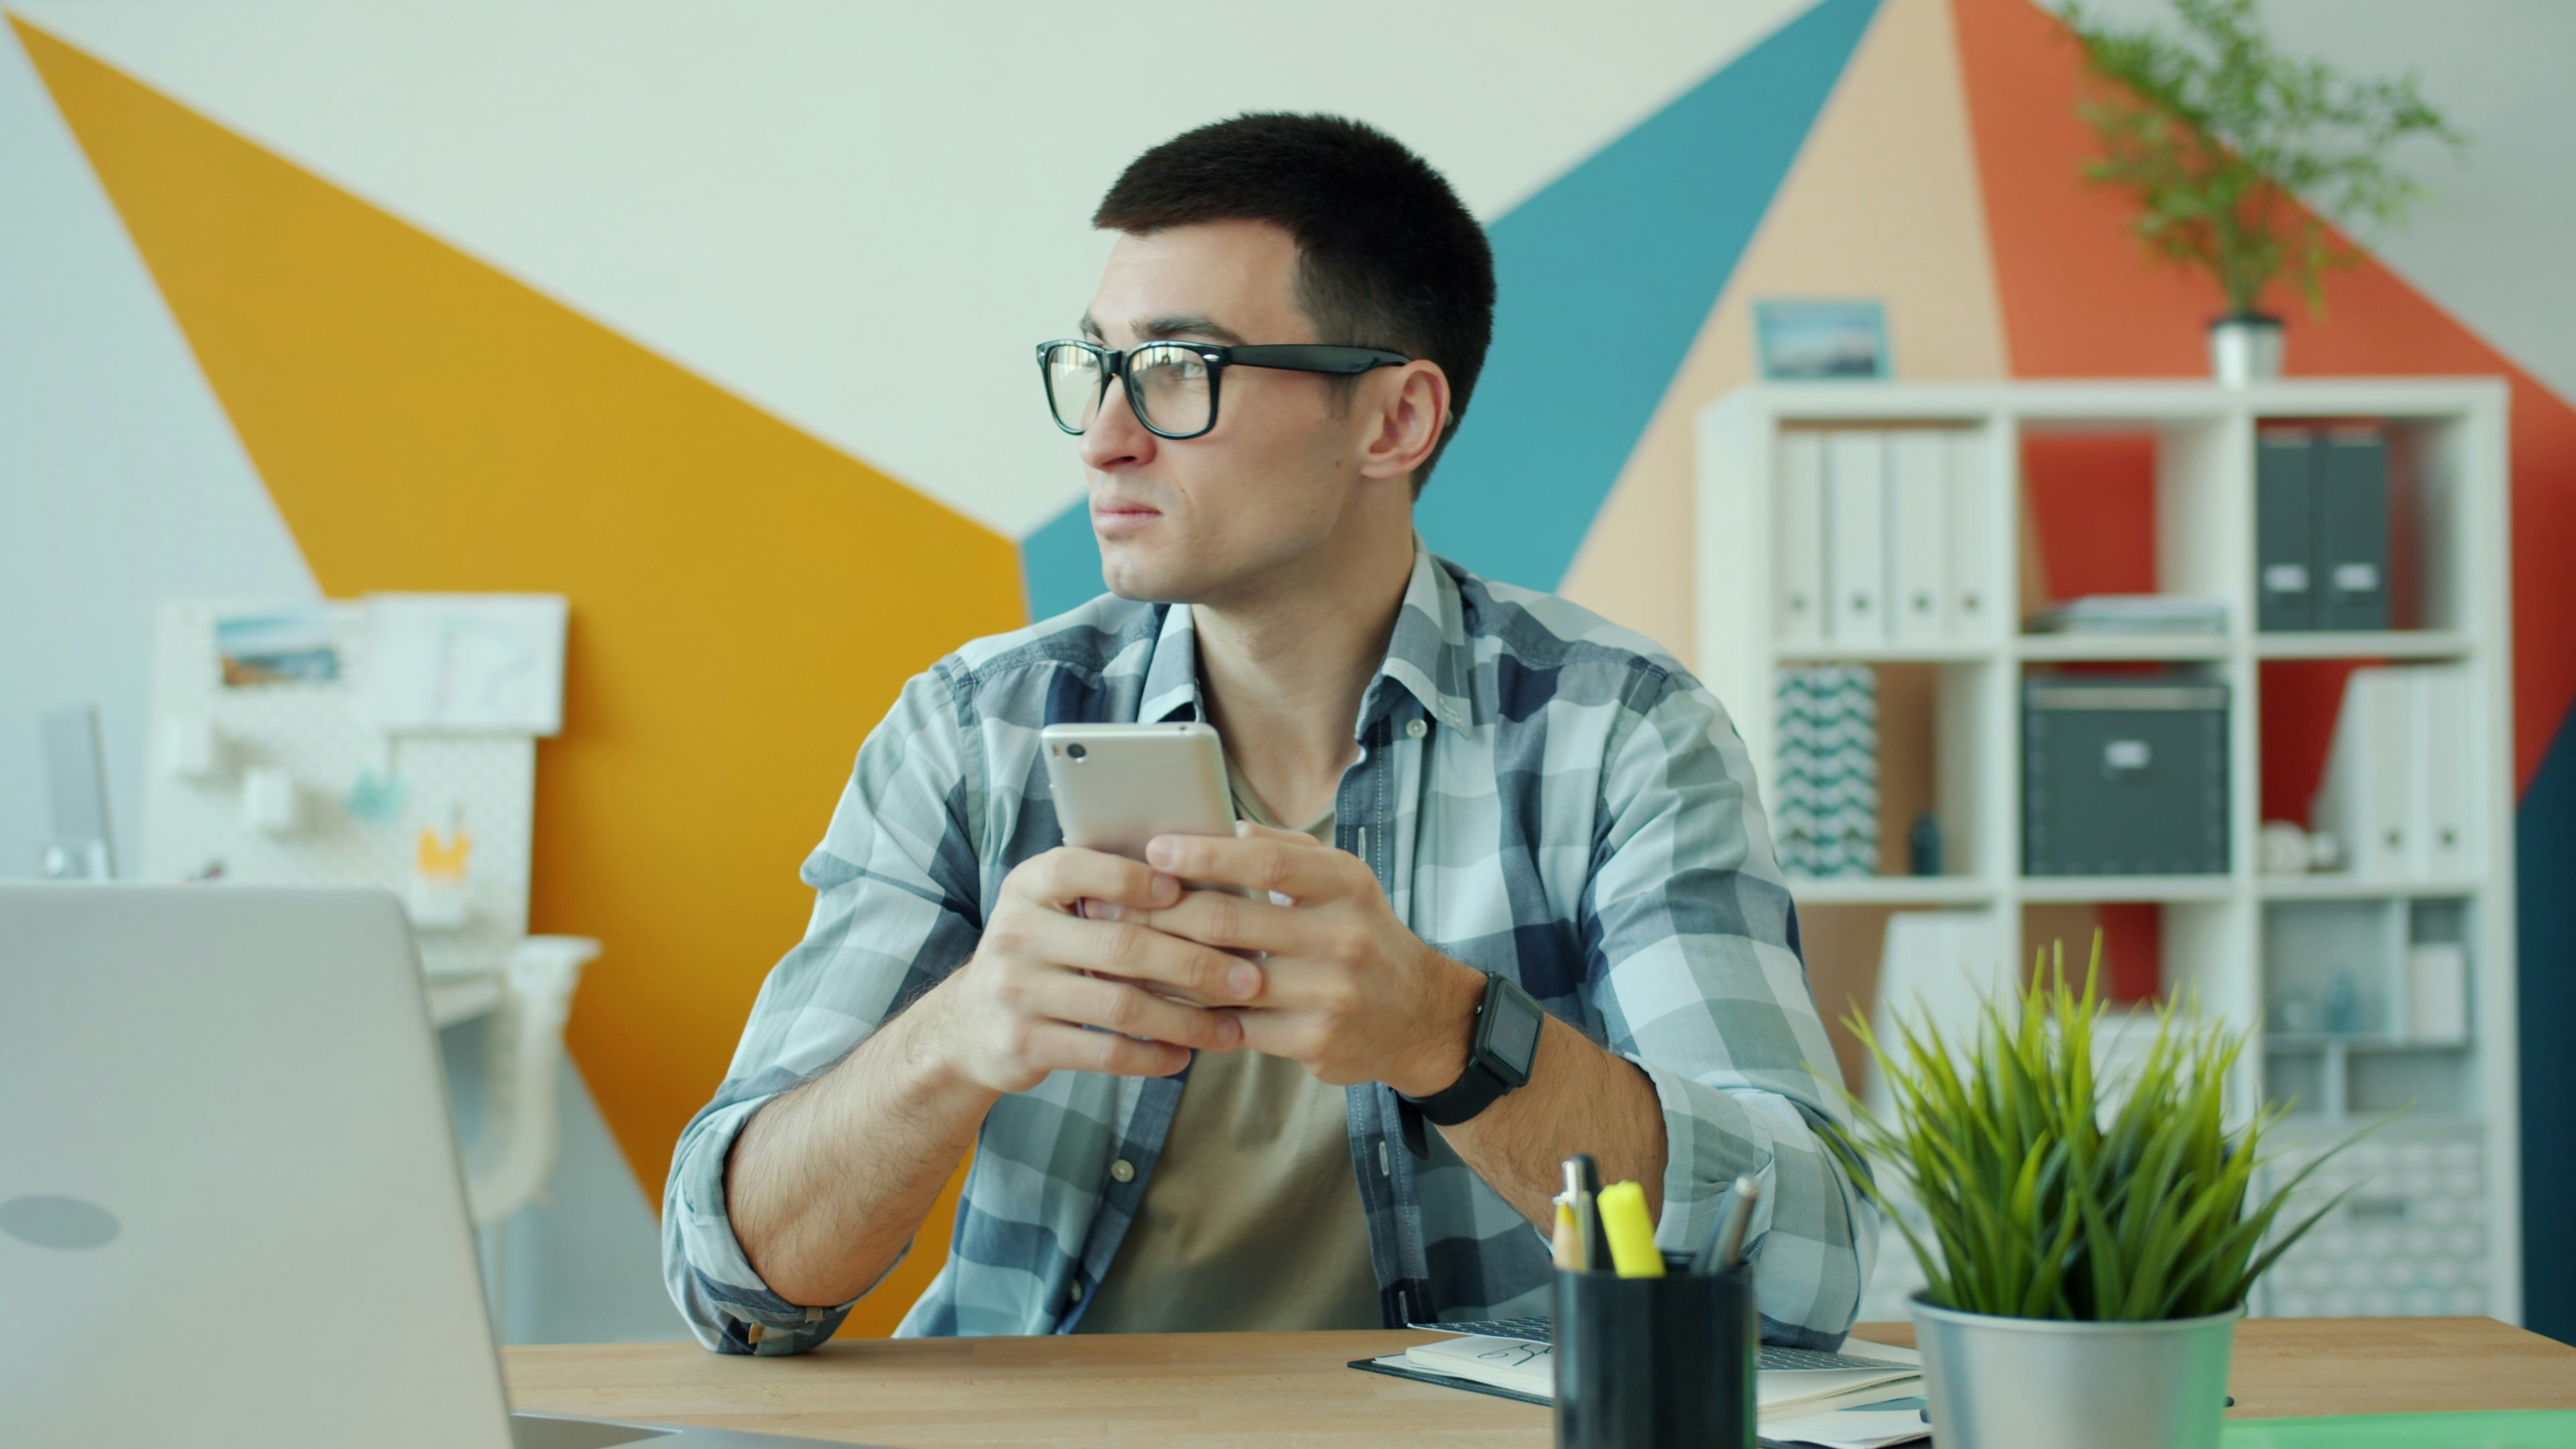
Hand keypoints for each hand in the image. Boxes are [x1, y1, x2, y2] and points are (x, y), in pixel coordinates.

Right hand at [913, 847, 1263, 1095]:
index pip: (1078, 868)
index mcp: (1028, 887)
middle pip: (1121, 944)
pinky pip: (1103, 1051)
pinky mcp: (1022, 1043)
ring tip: (1229, 1030)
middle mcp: (1014, 933)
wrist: (969, 1025)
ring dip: (1185, 1020)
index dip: (1133, 878)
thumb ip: (1108, 893)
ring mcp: (1015, 990)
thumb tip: (1207, 876)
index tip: (1187, 890)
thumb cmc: (1042, 954)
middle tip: (1249, 979)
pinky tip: (1183, 1056)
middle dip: (1195, 963)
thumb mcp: (1054, 911)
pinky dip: (1151, 1056)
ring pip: (1120, 1005)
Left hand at [1100, 823, 1485, 1095]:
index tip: (1155, 850)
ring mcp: (1329, 996)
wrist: (1420, 1017)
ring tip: (1118, 951)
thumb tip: (1225, 829)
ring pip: (1220, 981)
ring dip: (1161, 967)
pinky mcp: (1314, 1044)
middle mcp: (1342, 938)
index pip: (1267, 863)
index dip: (1206, 855)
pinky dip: (1189, 1013)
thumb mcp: (1344, 882)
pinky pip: (1232, 1026)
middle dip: (1160, 913)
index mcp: (1346, 887)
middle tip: (1110, 906)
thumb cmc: (1364, 935)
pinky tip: (1155, 1000)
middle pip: (1231, 922)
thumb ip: (1287, 851)